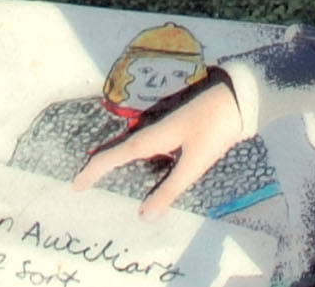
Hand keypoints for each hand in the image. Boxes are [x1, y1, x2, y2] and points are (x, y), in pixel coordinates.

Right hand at [71, 76, 249, 218]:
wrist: (239, 99)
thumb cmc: (215, 129)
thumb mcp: (194, 163)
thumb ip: (170, 190)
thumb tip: (144, 216)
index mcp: (151, 137)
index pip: (113, 156)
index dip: (92, 171)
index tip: (75, 186)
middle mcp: (152, 131)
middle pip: (118, 151)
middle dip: (101, 167)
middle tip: (85, 186)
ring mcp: (163, 128)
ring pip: (133, 148)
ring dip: (119, 163)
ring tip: (107, 182)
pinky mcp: (176, 129)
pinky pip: (148, 148)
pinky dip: (140, 161)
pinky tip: (147, 174)